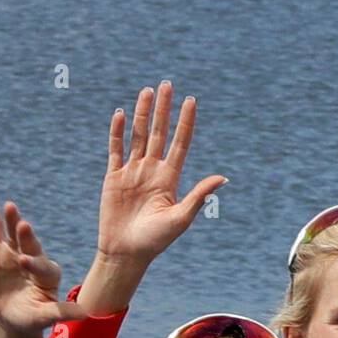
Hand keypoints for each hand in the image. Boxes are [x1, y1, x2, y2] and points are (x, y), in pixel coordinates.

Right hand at [0, 186, 84, 337]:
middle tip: (24, 226)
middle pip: (31, 245)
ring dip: (12, 219)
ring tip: (10, 207)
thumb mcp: (44, 318)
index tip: (24, 262)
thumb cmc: (31, 319)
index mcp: (49, 274)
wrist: (10, 317)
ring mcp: (16, 250)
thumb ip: (61, 312)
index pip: (42, 266)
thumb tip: (86, 314)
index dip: (34, 264)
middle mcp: (35, 258)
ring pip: (14, 232)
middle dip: (27, 237)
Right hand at [96, 81, 226, 264]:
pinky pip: (116, 150)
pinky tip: (120, 114)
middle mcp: (152, 171)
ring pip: (139, 136)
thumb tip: (223, 177)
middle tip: (168, 84)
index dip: (185, 123)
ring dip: (143, 114)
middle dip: (164, 109)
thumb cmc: (155, 241)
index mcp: (170, 179)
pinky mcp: (113, 177)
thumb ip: (198, 195)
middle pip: (160, 133)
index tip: (191, 101)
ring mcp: (133, 172)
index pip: (180, 144)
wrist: (126, 253)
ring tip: (148, 91)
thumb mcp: (181, 218)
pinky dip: (117, 132)